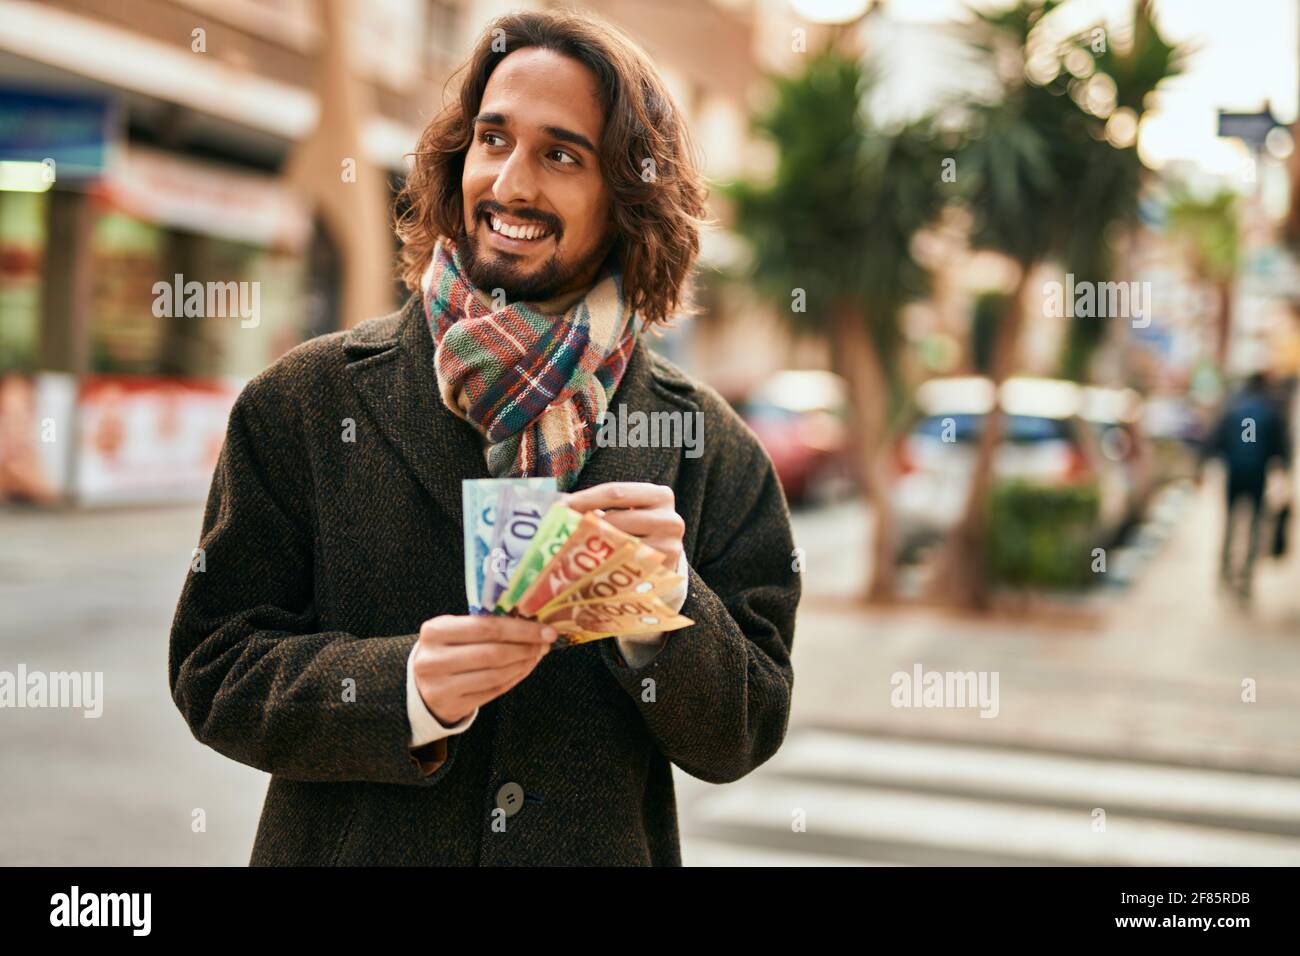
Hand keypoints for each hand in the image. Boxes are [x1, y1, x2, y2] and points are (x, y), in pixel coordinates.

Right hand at [413, 615, 557, 724]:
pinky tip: (525, 667)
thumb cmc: (445, 650)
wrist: (419, 686)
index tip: (545, 629)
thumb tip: (530, 621)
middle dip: (526, 646)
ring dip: (524, 663)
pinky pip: (494, 691)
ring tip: (537, 654)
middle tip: (546, 642)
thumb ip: (483, 624)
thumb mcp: (453, 631)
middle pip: (493, 653)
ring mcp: (441, 686)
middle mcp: (434, 660)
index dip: (520, 629)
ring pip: (496, 674)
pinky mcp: (453, 706)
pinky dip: (515, 678)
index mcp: (435, 631)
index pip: (485, 627)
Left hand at [563, 481, 684, 568]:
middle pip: (616, 520)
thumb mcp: (627, 509)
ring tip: (568, 547)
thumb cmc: (637, 527)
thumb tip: (560, 503)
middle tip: (558, 529)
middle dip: (583, 523)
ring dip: (591, 546)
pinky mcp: (662, 571)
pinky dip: (603, 564)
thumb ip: (601, 503)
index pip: (616, 492)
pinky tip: (587, 564)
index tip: (561, 506)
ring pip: (619, 544)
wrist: (664, 555)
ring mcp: (669, 547)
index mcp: (660, 495)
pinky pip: (624, 566)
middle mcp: (670, 519)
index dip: (585, 498)